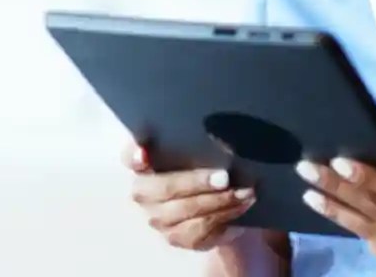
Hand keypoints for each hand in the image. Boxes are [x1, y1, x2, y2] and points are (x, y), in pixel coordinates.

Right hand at [123, 142, 256, 251]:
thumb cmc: (202, 166)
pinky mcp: (176, 237)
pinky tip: (241, 205)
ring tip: (245, 192)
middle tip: (224, 177)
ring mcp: (157, 218)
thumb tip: (220, 138)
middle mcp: (143, 192)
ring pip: (186, 211)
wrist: (216, 201)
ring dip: (219, 201)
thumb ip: (195, 142)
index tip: (143, 154)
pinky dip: (225, 215)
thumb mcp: (198, 150)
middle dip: (196, 182)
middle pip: (164, 188)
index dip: (134, 155)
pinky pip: (200, 229)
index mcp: (142, 163)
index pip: (130, 156)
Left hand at [296, 153, 375, 276]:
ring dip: (334, 209)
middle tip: (306, 168)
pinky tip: (334, 210)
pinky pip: (373, 245)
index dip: (367, 177)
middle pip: (372, 208)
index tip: (339, 161)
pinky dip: (353, 227)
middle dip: (336, 187)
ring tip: (307, 192)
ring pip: (364, 229)